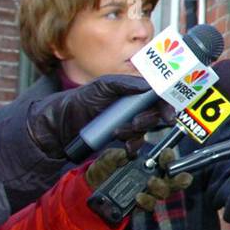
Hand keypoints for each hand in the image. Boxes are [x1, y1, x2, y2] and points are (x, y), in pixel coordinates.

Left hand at [26, 74, 155, 159]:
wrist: (61, 126)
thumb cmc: (79, 101)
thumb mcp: (101, 86)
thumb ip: (125, 83)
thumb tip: (148, 85)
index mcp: (130, 91)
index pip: (156, 96)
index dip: (165, 104)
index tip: (167, 114)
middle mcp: (132, 106)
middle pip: (154, 114)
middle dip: (148, 120)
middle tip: (134, 122)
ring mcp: (127, 123)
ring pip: (145, 131)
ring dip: (135, 133)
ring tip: (117, 131)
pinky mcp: (121, 138)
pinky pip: (136, 144)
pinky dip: (133, 146)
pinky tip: (124, 145)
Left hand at [83, 147, 192, 210]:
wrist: (91, 189)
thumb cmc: (103, 170)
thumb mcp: (107, 158)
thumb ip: (117, 154)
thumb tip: (128, 153)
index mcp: (147, 165)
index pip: (166, 161)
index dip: (170, 157)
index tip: (165, 154)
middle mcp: (152, 179)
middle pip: (174, 180)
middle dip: (178, 177)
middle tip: (168, 171)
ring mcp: (147, 193)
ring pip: (164, 193)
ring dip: (160, 187)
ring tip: (150, 183)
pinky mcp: (140, 206)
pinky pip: (150, 205)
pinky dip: (146, 201)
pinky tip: (139, 197)